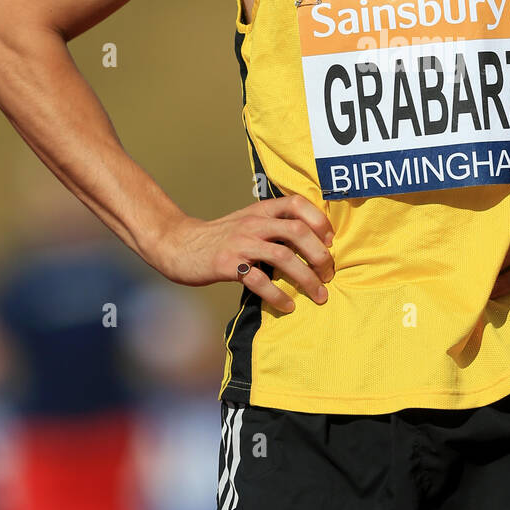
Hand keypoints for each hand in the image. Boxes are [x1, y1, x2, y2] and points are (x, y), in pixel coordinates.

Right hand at [152, 193, 334, 312]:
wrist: (179, 244)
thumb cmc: (222, 236)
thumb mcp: (248, 221)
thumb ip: (274, 225)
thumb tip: (313, 240)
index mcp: (261, 210)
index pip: (296, 203)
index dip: (319, 220)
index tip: (330, 241)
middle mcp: (253, 223)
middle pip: (297, 231)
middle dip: (319, 254)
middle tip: (329, 274)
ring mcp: (240, 243)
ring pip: (283, 256)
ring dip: (306, 278)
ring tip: (318, 294)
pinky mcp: (227, 264)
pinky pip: (259, 280)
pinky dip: (278, 295)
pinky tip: (288, 305)